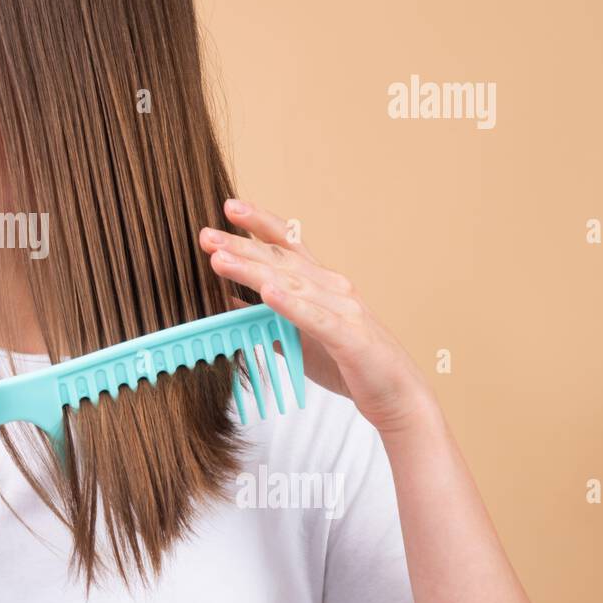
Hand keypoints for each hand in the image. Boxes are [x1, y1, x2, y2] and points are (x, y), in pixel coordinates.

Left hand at [199, 197, 436, 434]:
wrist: (397, 396)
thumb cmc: (347, 363)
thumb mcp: (295, 336)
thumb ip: (264, 317)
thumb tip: (226, 302)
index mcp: (321, 284)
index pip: (287, 244)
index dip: (258, 224)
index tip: (229, 207)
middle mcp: (333, 288)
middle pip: (281, 259)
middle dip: (242, 245)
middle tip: (205, 235)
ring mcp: (344, 310)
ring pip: (292, 283)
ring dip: (253, 270)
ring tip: (220, 260)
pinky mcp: (350, 338)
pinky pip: (316, 318)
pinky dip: (290, 305)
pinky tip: (267, 293)